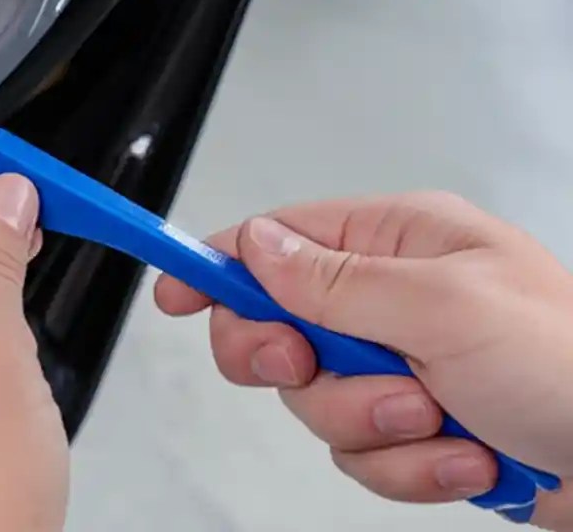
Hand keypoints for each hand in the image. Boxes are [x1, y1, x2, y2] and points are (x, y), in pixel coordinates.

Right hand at [154, 191, 572, 528]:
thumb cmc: (570, 367)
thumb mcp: (442, 309)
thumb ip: (333, 281)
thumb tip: (255, 246)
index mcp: (402, 243)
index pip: (280, 240)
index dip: (219, 265)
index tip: (173, 293)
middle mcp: (396, 300)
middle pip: (279, 328)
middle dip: (298, 366)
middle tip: (312, 369)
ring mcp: (405, 366)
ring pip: (317, 402)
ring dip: (372, 424)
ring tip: (439, 421)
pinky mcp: (419, 428)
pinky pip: (362, 452)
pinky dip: (409, 466)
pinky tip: (467, 458)